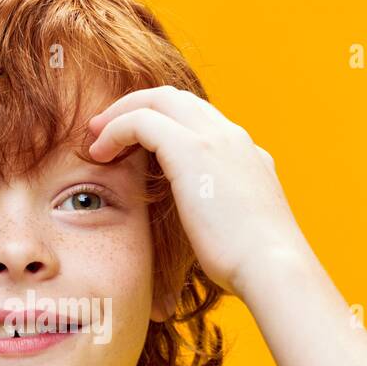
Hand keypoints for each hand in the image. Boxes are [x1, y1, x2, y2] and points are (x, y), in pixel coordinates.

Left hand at [86, 85, 312, 295]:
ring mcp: (215, 138)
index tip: (133, 143)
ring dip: (120, 114)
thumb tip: (209, 225)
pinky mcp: (192, 150)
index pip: (198, 118)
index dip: (162, 122)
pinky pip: (142, 120)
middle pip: (175, 98)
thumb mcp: (240, 228)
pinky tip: (99, 154)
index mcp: (246, 155)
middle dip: (136, 106)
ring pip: (157, 100)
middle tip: (103, 129)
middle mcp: (232, 137)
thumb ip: (223, 212)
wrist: (271, 267)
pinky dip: (116, 129)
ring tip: (95, 138)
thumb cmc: (253, 265)